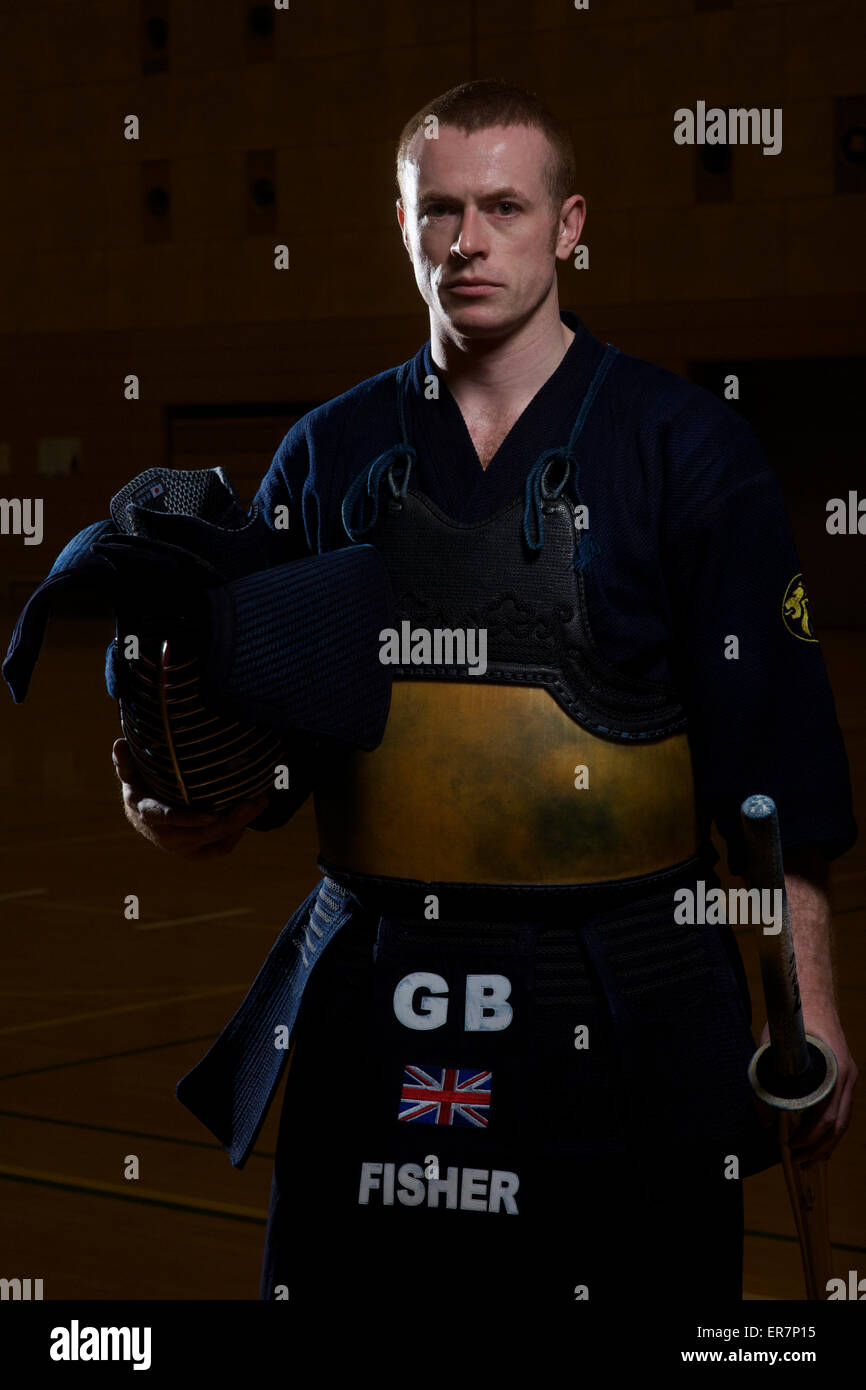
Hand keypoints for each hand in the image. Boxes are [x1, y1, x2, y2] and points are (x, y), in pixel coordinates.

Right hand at [111, 737, 268, 859]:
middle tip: (255, 800)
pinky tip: (247, 817)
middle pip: (203, 832)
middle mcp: (166, 837)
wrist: (147, 822)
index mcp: (150, 814)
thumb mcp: (132, 776)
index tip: (212, 814)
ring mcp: (183, 848)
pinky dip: (235, 835)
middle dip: (231, 818)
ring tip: (259, 803)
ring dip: (239, 825)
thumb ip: (126, 762)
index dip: (189, 818)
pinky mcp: (196, 854)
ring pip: (216, 842)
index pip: (168, 819)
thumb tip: (118, 744)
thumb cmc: (144, 790)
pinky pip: (220, 849)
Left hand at [758, 1008, 858, 1162]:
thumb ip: (764, 1082)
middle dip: (817, 1148)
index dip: (809, 1137)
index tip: (790, 1146)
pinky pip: (842, 1109)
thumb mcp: (771, 1047)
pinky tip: (817, 1139)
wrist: (811, 994)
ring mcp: (849, 1076)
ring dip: (826, 1143)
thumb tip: (762, 1120)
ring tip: (807, 1160)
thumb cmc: (792, 1019)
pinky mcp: (844, 1076)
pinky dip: (830, 1128)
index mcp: (834, 1070)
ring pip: (843, 1120)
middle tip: (796, 1162)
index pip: (826, 1116)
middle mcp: (846, 1075)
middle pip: (838, 1125)